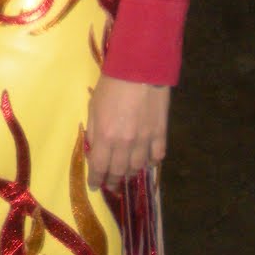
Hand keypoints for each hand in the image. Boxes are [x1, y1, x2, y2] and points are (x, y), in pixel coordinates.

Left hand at [84, 75, 170, 191]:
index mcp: (106, 137)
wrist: (140, 69)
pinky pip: (157, 156)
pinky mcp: (160, 134)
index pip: (99, 167)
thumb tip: (95, 151)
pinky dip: (152, 163)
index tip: (95, 185)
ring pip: (138, 167)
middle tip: (111, 185)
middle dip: (113, 181)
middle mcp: (125, 144)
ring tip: (127, 175)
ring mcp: (145, 140)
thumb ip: (94, 131)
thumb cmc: (111, 85)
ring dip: (131, 173)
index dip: (96, 180)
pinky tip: (148, 163)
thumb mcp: (94, 107)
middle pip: (119, 172)